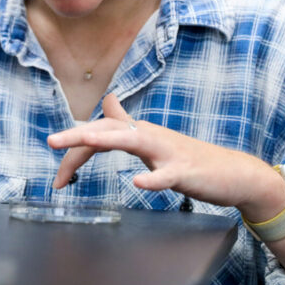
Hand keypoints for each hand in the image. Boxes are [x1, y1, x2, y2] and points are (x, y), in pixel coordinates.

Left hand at [47, 93, 284, 219]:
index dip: (76, 149)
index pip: (100, 133)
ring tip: (85, 141)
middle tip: (51, 143)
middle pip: (109, 130)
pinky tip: (137, 184)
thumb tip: (107, 99)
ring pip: (134, 141)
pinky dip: (152, 180)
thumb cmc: (190, 159)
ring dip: (108, 139)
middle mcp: (151, 136)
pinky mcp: (185, 172)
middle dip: (78, 136)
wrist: (234, 173)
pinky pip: (167, 175)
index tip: (58, 176)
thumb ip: (127, 122)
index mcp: (140, 132)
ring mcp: (169, 152)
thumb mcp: (152, 139)